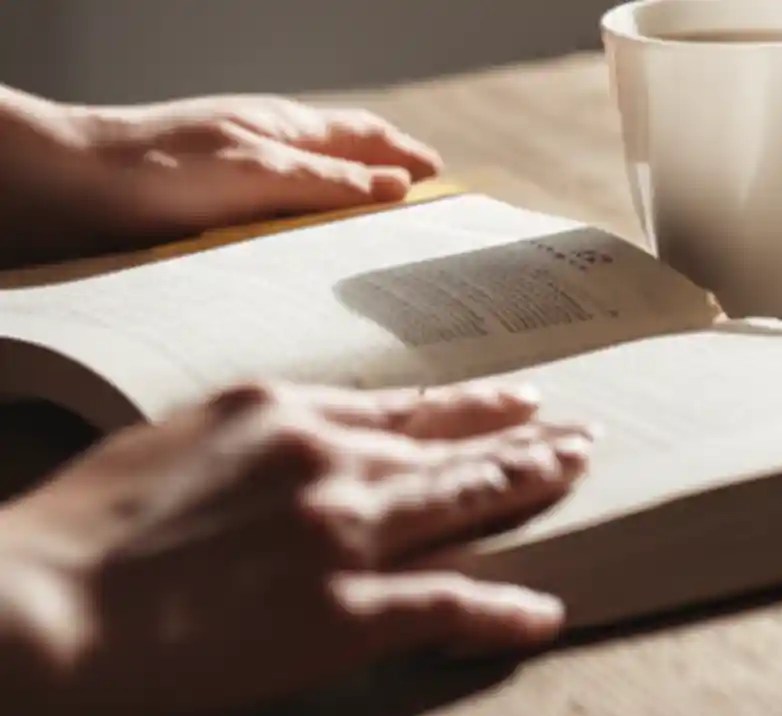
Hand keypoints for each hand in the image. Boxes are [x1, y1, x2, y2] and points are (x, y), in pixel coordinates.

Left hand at [0, 87, 441, 265]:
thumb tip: (399, 185)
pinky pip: (279, 212)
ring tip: (372, 235)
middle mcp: (268, 146)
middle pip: (343, 156)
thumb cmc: (164, 171)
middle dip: (385, 174)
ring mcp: (239, 172)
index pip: (366, 135)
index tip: (442, 176)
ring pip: (311, 186)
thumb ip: (329, 181)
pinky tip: (304, 252)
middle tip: (418, 205)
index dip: (406, 154)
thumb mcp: (259, 173)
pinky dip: (309, 225)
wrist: (73, 185)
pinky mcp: (213, 203)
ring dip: (347, 203)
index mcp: (288, 130)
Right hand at [0, 380, 592, 715]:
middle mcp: (331, 460)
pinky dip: (505, 608)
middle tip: (583, 433)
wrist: (41, 602)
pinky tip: (544, 610)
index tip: (520, 397)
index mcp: (285, 411)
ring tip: (582, 477)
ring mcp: (345, 534)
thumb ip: (261, 432)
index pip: (408, 407)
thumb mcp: (181, 438)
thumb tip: (308, 436)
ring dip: (534, 488)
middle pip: (456, 447)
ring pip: (470, 503)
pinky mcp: (345, 610)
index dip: (474, 405)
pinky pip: (451, 603)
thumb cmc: (90, 524)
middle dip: (527, 439)